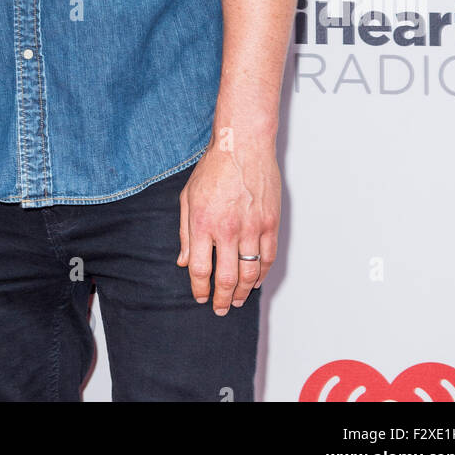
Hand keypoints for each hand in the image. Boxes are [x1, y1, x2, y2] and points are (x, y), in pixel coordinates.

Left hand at [177, 136, 279, 314]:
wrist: (242, 146)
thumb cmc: (213, 168)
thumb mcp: (188, 198)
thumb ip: (186, 233)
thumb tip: (184, 262)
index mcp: (203, 224)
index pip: (201, 270)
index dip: (199, 289)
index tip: (200, 297)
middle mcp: (227, 229)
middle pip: (227, 279)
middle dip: (222, 299)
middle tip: (220, 308)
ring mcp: (251, 227)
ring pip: (250, 273)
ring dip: (244, 292)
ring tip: (238, 300)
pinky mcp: (270, 223)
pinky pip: (268, 257)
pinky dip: (262, 273)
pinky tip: (256, 280)